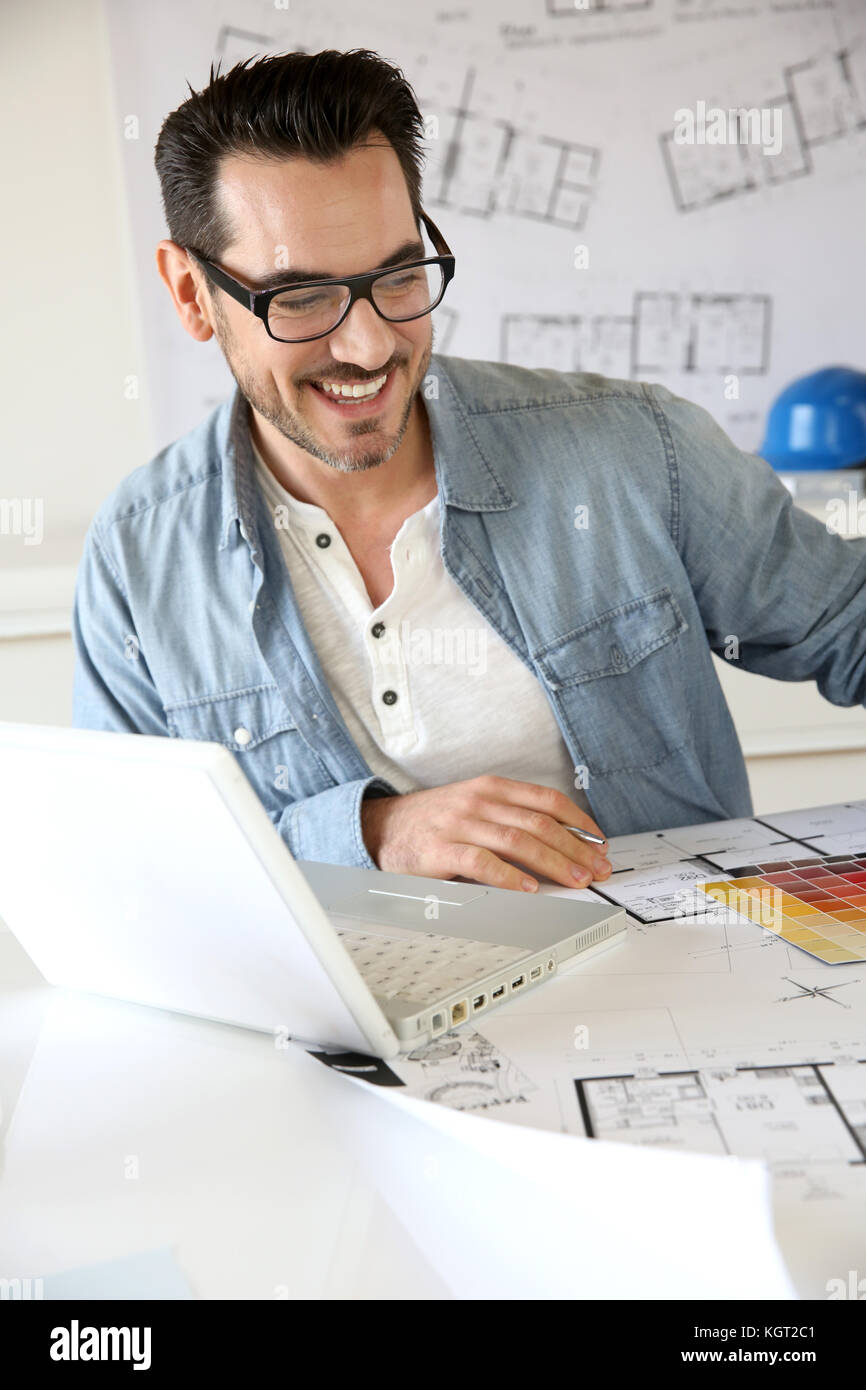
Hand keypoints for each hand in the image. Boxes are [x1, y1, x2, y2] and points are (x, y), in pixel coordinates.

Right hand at [360, 774, 611, 893]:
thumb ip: (511, 818)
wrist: (381, 827)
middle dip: (576, 849)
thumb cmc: (435, 822)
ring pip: (518, 842)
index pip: (547, 801)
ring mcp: (459, 824)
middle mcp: (479, 801)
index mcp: (492, 787)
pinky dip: (509, 877)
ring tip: (576, 881)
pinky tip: (528, 889)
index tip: (599, 843)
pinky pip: (482, 863)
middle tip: (597, 869)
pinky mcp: (441, 850)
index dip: (580, 822)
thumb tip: (562, 843)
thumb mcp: (475, 807)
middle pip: (540, 824)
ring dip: (554, 864)